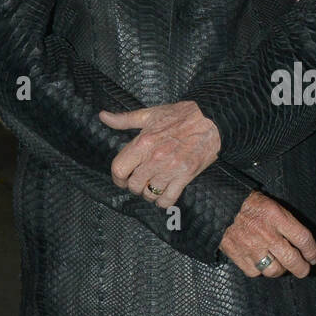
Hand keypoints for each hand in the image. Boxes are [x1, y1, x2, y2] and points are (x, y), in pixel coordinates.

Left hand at [99, 100, 220, 207]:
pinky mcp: (185, 176)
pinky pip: (167, 199)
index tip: (122, 179)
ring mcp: (170, 169)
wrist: (212, 119)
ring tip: (154, 186)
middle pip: (133, 185)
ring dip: (149, 194)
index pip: (119, 169)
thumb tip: (103, 116)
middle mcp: (154, 158)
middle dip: (134, 186)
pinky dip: (163, 201)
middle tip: (141, 182)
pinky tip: (165, 194)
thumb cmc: (182, 115)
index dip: (117, 178)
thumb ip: (124, 119)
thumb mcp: (150, 114)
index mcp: (143, 142)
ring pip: (149, 194)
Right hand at [219, 190, 315, 277]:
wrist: (220, 204)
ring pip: (274, 270)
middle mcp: (265, 233)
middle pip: (291, 259)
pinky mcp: (237, 254)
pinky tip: (261, 262)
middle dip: (302, 268)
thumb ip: (288, 223)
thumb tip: (304, 245)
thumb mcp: (273, 205)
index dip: (312, 252)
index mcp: (276, 216)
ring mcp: (250, 246)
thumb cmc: (251, 205)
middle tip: (304, 269)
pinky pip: (255, 272)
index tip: (313, 257)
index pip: (303, 239)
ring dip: (281, 270)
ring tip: (281, 266)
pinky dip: (260, 270)